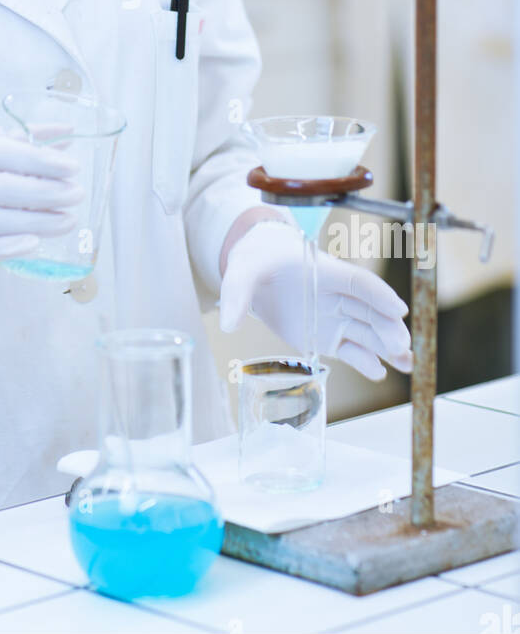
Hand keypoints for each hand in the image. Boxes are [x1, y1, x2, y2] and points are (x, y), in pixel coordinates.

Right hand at [0, 125, 83, 260]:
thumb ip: (17, 137)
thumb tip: (65, 133)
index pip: (13, 156)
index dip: (47, 163)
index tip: (74, 167)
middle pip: (12, 190)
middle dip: (50, 194)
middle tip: (77, 195)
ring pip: (2, 222)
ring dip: (39, 223)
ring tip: (67, 220)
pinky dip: (9, 247)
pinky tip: (33, 243)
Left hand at [219, 221, 412, 380]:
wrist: (255, 275)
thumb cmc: (257, 262)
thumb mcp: (242, 271)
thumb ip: (236, 294)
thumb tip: (227, 323)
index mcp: (324, 272)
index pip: (358, 282)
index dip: (380, 295)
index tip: (399, 309)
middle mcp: (336, 296)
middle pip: (370, 311)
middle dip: (388, 328)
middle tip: (402, 346)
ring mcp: (334, 318)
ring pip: (368, 333)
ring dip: (387, 347)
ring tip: (407, 364)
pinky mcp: (327, 338)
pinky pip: (352, 350)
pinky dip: (366, 361)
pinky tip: (379, 372)